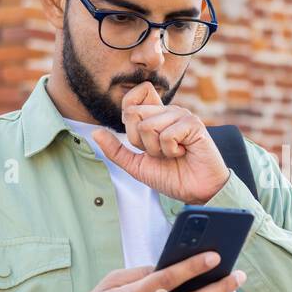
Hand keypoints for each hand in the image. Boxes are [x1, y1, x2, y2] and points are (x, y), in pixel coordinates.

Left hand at [89, 81, 230, 204]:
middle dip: (141, 142)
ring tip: (173, 154)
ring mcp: (181, 115)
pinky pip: (167, 134)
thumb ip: (116, 150)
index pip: (131, 99)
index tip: (141, 142)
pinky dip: (171, 151)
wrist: (196, 191)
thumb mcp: (136, 165)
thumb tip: (95, 133)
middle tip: (160, 153)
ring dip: (157, 149)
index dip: (128, 120)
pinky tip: (183, 152)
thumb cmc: (172, 177)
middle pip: (133, 114)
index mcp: (154, 116)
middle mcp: (167, 111)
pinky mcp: (193, 123)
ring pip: (148, 126)